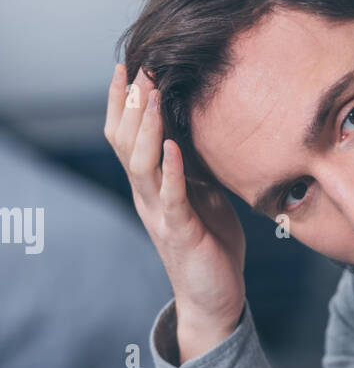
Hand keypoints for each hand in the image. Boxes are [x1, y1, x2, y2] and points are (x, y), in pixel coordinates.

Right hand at [104, 63, 245, 360]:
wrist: (215, 300)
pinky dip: (173, 171)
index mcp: (152, 186)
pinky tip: (174, 147)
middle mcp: (148, 197)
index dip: (124, 104)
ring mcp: (161, 215)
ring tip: (152, 96)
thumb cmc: (212, 248)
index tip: (128, 67)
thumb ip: (199, 169)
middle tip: (138, 69)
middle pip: (125, 143)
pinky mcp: (180, 233)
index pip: (127, 137)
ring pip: (141, 165)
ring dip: (147, 129)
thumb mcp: (207, 198)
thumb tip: (204, 133)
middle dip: (131, 105)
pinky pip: (172, 197)